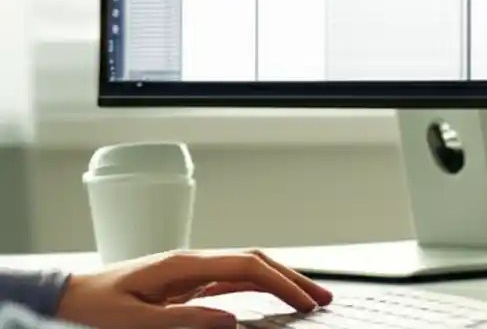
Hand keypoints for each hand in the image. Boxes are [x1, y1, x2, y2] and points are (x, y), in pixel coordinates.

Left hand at [55, 249, 332, 328]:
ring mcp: (190, 270)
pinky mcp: (185, 283)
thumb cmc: (93, 310)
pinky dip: (258, 286)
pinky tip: (271, 297)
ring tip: (307, 297)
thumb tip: (232, 319)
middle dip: (292, 277)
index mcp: (183, 264)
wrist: (66, 298)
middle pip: (255, 261)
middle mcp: (191, 261)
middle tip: (323, 297)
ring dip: (279, 280)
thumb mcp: (134, 322)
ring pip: (246, 269)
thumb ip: (184, 320)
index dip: (281, 283)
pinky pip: (230, 281)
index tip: (306, 302)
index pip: (246, 267)